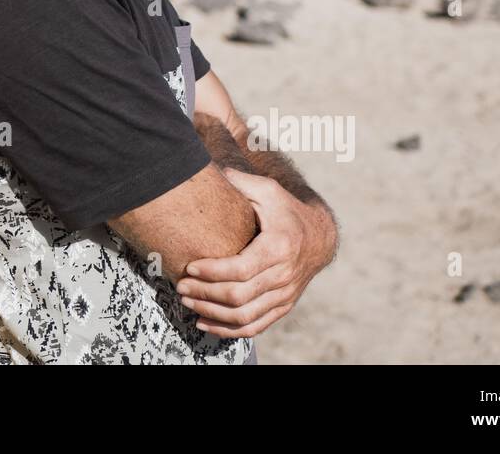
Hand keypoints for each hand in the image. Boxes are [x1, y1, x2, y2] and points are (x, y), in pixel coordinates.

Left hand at [175, 168, 337, 337]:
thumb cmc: (286, 210)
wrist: (319, 237)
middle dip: (205, 293)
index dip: (213, 272)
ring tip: (186, 302)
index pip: (241, 269)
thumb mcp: (267, 190)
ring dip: (211, 313)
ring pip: (244, 316)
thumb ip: (239, 182)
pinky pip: (255, 326)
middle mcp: (284, 275)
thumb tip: (210, 170)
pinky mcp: (282, 306)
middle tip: (180, 286)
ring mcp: (284, 294)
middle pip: (238, 296)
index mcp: (278, 247)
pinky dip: (228, 330)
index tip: (190, 267)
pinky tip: (203, 323)